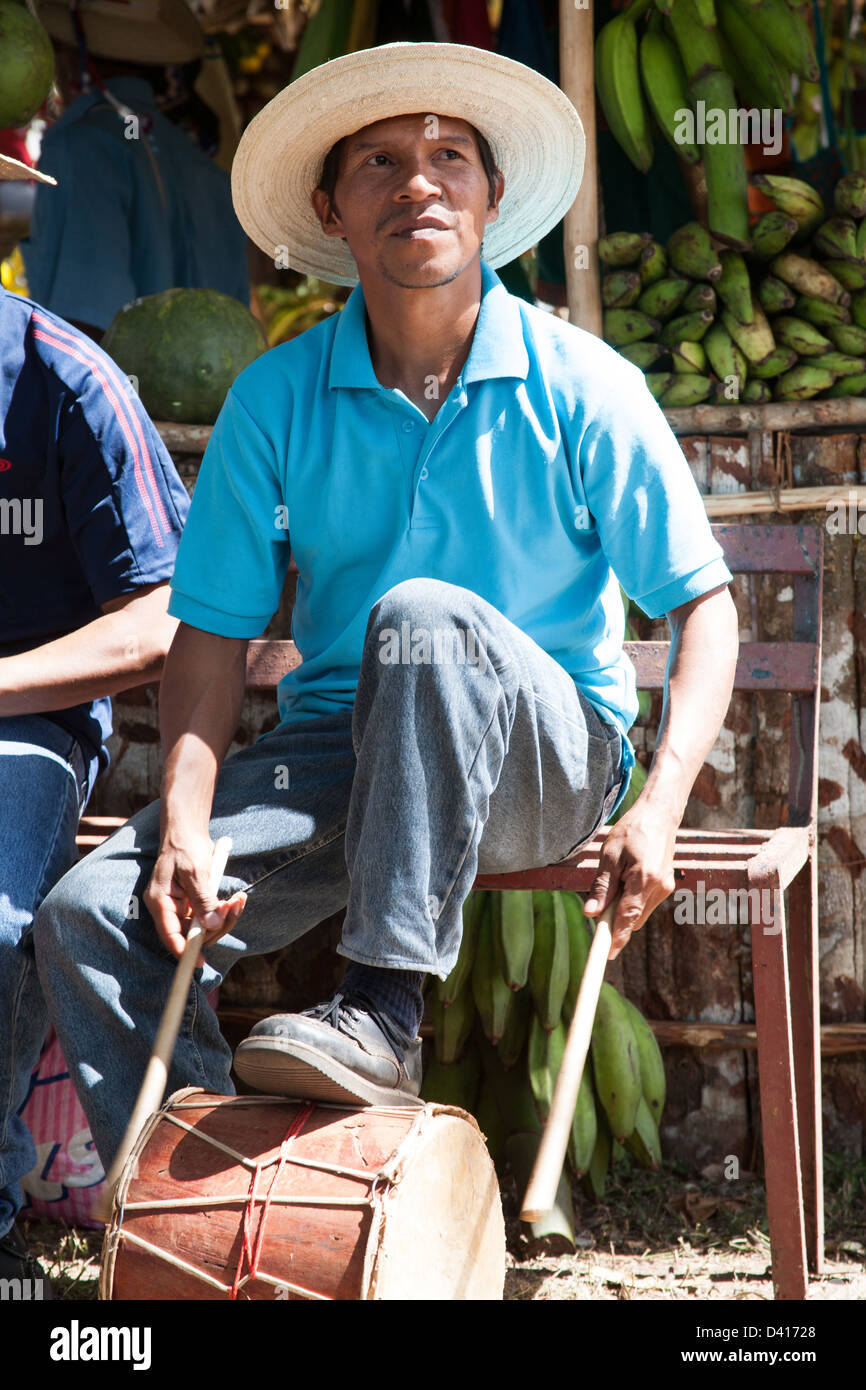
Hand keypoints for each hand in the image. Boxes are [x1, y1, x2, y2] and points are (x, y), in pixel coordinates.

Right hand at [144, 830, 245, 960]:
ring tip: (239, 899)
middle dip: (216, 926)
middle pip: (190, 934)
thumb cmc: (186, 847)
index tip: (199, 961)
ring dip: (225, 918)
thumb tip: (212, 924)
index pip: (169, 933)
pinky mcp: (195, 904)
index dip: (183, 950)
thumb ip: (203, 898)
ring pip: (204, 928)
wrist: (187, 832)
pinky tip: (238, 898)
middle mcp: (169, 908)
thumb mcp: (195, 871)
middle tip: (233, 907)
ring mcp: (182, 907)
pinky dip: (226, 910)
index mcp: (160, 901)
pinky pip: (211, 917)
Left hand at [582, 800, 678, 959]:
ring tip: (616, 880)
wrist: (659, 815)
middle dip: (615, 920)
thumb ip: (601, 887)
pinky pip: (646, 903)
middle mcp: (660, 887)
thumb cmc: (631, 831)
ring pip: (639, 912)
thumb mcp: (609, 856)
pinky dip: (633, 901)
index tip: (607, 955)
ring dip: (624, 909)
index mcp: (644, 879)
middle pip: (633, 919)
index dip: (616, 938)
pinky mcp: (667, 885)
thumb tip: (591, 914)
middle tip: (598, 908)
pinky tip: (626, 880)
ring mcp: (666, 887)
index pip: (627, 917)